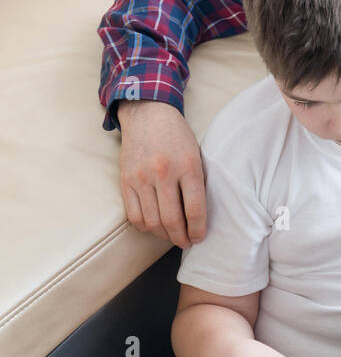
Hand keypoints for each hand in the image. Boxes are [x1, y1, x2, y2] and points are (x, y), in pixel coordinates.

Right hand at [117, 100, 205, 247]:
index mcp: (188, 166)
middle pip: (172, 220)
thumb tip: (198, 218)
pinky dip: (145, 226)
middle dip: (181, 238)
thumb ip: (197, 183)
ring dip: (163, 235)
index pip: (195, 209)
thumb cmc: (177, 136)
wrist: (148, 114)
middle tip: (186, 242)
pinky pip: (133, 215)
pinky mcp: (126, 180)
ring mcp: (142, 177)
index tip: (199, 237)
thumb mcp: (196, 155)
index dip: (198, 230)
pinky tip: (153, 226)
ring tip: (171, 236)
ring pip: (152, 221)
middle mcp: (164, 172)